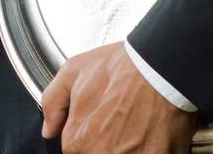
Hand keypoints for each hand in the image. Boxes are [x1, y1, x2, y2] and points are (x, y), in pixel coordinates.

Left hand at [40, 42, 199, 153]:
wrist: (164, 68)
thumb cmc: (125, 68)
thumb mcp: (73, 71)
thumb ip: (53, 103)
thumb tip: (48, 128)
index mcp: (78, 140)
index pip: (75, 150)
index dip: (89, 134)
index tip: (101, 123)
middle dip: (108, 142)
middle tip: (122, 122)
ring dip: (128, 147)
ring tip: (137, 127)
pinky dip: (150, 148)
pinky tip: (153, 133)